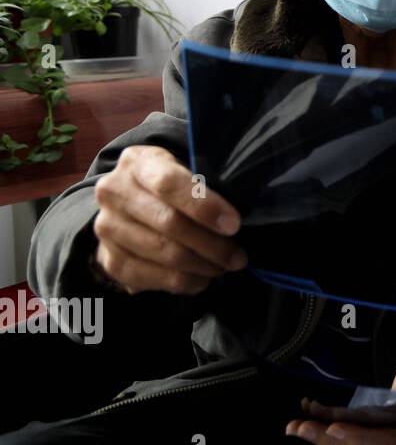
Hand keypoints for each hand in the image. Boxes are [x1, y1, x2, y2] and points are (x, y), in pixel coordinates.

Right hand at [91, 145, 245, 294]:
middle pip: (169, 224)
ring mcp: (107, 227)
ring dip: (203, 266)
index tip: (234, 224)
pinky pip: (153, 278)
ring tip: (225, 266)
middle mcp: (114, 193)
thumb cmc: (172, 184)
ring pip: (164, 254)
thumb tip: (234, 219)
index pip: (168, 184)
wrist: (130, 202)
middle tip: (238, 256)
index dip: (204, 206)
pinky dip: (185, 282)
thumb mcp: (186, 168)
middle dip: (212, 244)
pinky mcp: (109, 259)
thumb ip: (207, 184)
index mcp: (138, 162)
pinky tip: (203, 278)